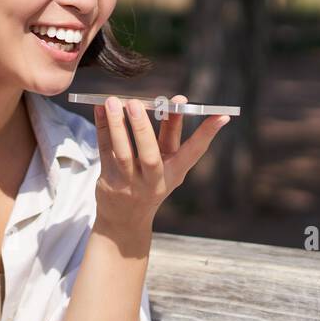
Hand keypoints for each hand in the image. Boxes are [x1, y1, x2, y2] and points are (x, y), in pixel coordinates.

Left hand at [92, 94, 230, 236]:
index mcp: (174, 173)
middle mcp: (153, 180)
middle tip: (135, 103)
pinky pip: (104, 150)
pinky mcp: (109, 180)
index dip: (207, 134)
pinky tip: (99, 109)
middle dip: (143, 127)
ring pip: (122, 152)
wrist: (125, 219)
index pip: (194, 152)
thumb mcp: (167, 164)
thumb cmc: (150, 181)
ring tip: (111, 102)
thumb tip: (176, 101)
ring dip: (117, 126)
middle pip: (149, 154)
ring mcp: (129, 183)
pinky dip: (102, 128)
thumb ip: (171, 134)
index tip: (220, 115)